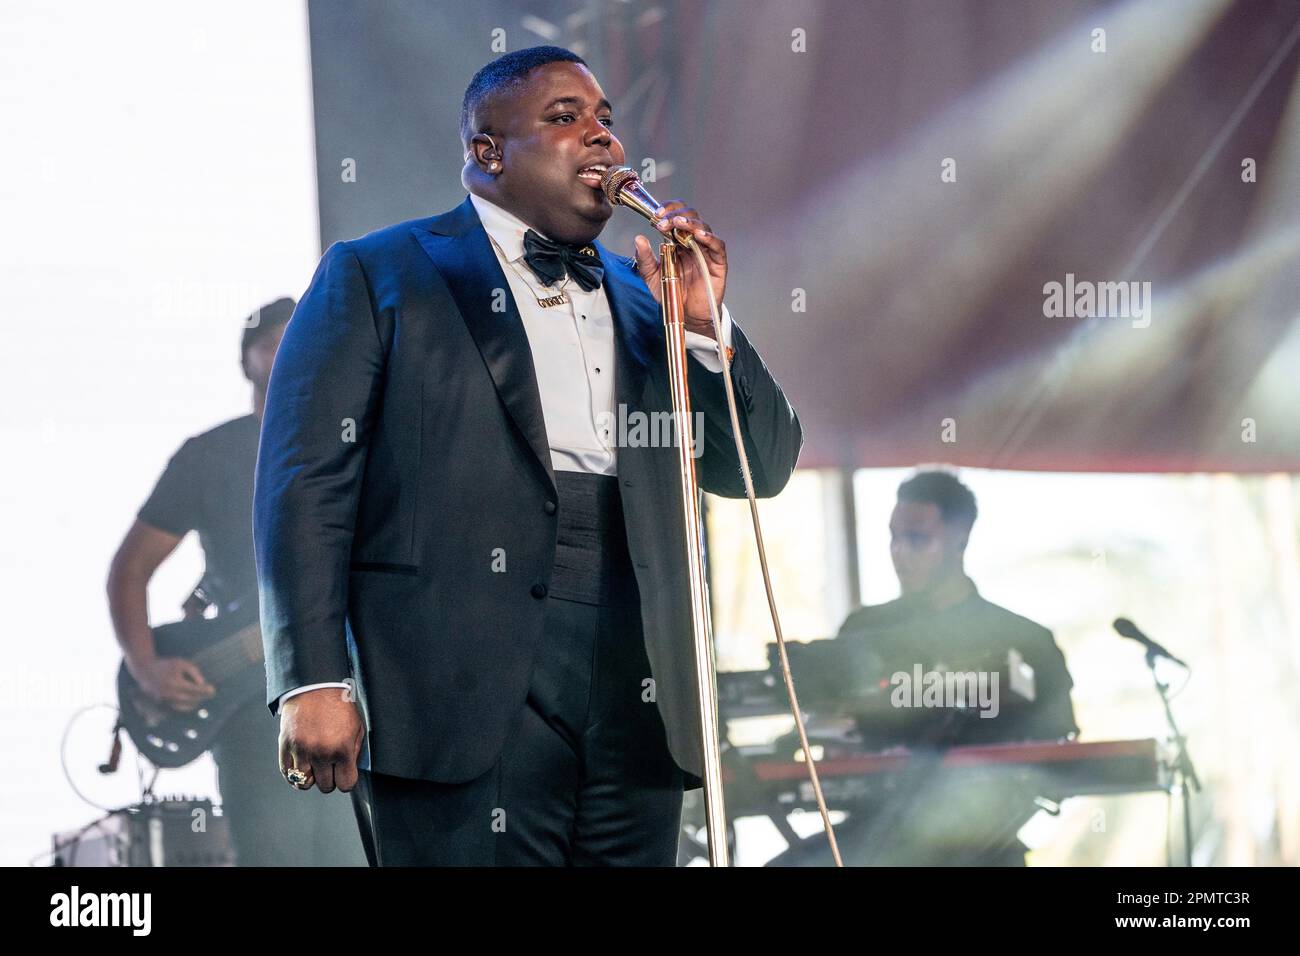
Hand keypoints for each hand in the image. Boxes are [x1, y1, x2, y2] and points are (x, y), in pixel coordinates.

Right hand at [131, 655, 215, 711]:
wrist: (145, 670)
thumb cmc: (165, 665)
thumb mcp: (181, 663)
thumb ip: (193, 671)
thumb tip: (202, 683)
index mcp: (175, 683)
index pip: (194, 690)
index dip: (204, 691)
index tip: (213, 689)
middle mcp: (169, 693)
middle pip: (191, 699)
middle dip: (202, 697)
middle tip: (211, 693)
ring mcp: (165, 700)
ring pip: (184, 706)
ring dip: (195, 702)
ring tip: (202, 696)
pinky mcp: (162, 702)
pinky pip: (177, 707)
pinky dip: (186, 705)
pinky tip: (193, 700)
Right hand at [279, 686, 363, 793]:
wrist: (314, 687)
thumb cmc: (338, 706)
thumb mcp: (356, 727)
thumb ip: (354, 752)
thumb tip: (349, 771)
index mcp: (342, 748)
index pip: (346, 784)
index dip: (347, 780)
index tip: (345, 774)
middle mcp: (321, 753)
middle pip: (325, 786)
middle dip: (329, 778)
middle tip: (330, 766)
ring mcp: (301, 751)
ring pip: (304, 784)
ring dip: (311, 777)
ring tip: (315, 765)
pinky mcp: (285, 746)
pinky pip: (287, 773)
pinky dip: (294, 773)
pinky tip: (302, 764)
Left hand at [632, 199, 726, 338]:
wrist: (687, 315)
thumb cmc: (672, 294)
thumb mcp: (652, 277)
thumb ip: (645, 259)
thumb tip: (639, 239)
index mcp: (677, 240)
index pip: (675, 215)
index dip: (667, 210)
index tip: (655, 215)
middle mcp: (692, 241)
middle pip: (690, 216)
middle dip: (675, 215)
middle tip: (662, 222)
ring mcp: (706, 250)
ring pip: (703, 227)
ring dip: (690, 222)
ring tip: (678, 223)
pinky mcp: (718, 262)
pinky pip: (717, 245)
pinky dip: (709, 237)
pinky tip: (699, 235)